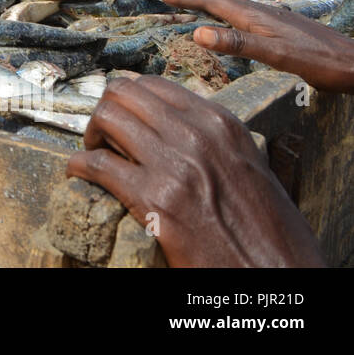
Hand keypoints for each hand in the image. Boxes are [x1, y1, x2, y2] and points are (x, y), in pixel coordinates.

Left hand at [66, 75, 323, 266]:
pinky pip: (96, 165)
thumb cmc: (266, 226)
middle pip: (123, 93)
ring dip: (91, 134)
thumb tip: (173, 123)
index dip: (128, 98)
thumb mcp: (248, 164)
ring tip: (95, 152)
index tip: (122, 116)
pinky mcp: (154, 201)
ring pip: (106, 118)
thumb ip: (213, 138)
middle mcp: (197, 136)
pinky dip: (79, 166)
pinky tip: (79, 173)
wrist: (276, 270)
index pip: (154, 85)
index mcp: (221, 124)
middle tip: (104, 136)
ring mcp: (174, 166)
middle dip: (106, 110)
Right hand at [159, 0, 353, 92]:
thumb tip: (198, 32)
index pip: (213, 2)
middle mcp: (261, 13)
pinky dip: (226, 17)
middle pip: (220, 0)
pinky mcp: (281, 29)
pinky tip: (231, 25)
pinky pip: (244, 17)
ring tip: (193, 6)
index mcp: (255, 16)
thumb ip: (237, 43)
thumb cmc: (319, 60)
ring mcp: (272, 20)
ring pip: (233, 8)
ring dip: (209, 5)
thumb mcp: (276, 54)